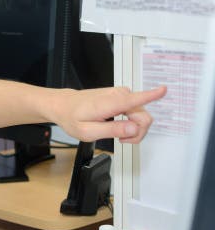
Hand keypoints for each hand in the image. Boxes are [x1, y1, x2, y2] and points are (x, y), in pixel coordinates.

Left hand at [51, 85, 166, 143]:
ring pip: (142, 116)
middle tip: (120, 139)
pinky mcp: (122, 97)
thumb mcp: (88, 131)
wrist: (64, 105)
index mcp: (110, 103)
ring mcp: (122, 94)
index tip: (164, 90)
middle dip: (137, 133)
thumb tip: (134, 128)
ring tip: (116, 133)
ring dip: (133, 129)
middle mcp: (119, 95)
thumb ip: (112, 130)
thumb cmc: (72, 117)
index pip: (135, 99)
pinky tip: (117, 126)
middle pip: (144, 118)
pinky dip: (129, 123)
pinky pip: (136, 112)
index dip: (151, 95)